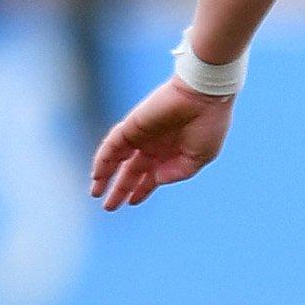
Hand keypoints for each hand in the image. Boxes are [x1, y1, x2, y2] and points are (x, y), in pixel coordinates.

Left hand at [90, 78, 237, 210]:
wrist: (204, 96)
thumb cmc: (209, 124)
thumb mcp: (201, 157)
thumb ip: (179, 172)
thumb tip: (156, 179)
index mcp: (171, 153)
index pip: (150, 175)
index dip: (142, 189)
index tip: (131, 202)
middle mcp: (154, 145)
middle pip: (131, 171)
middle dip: (121, 189)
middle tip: (109, 207)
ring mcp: (141, 136)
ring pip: (117, 160)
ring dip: (105, 177)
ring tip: (96, 194)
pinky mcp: (131, 126)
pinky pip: (111, 146)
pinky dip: (103, 160)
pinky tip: (97, 175)